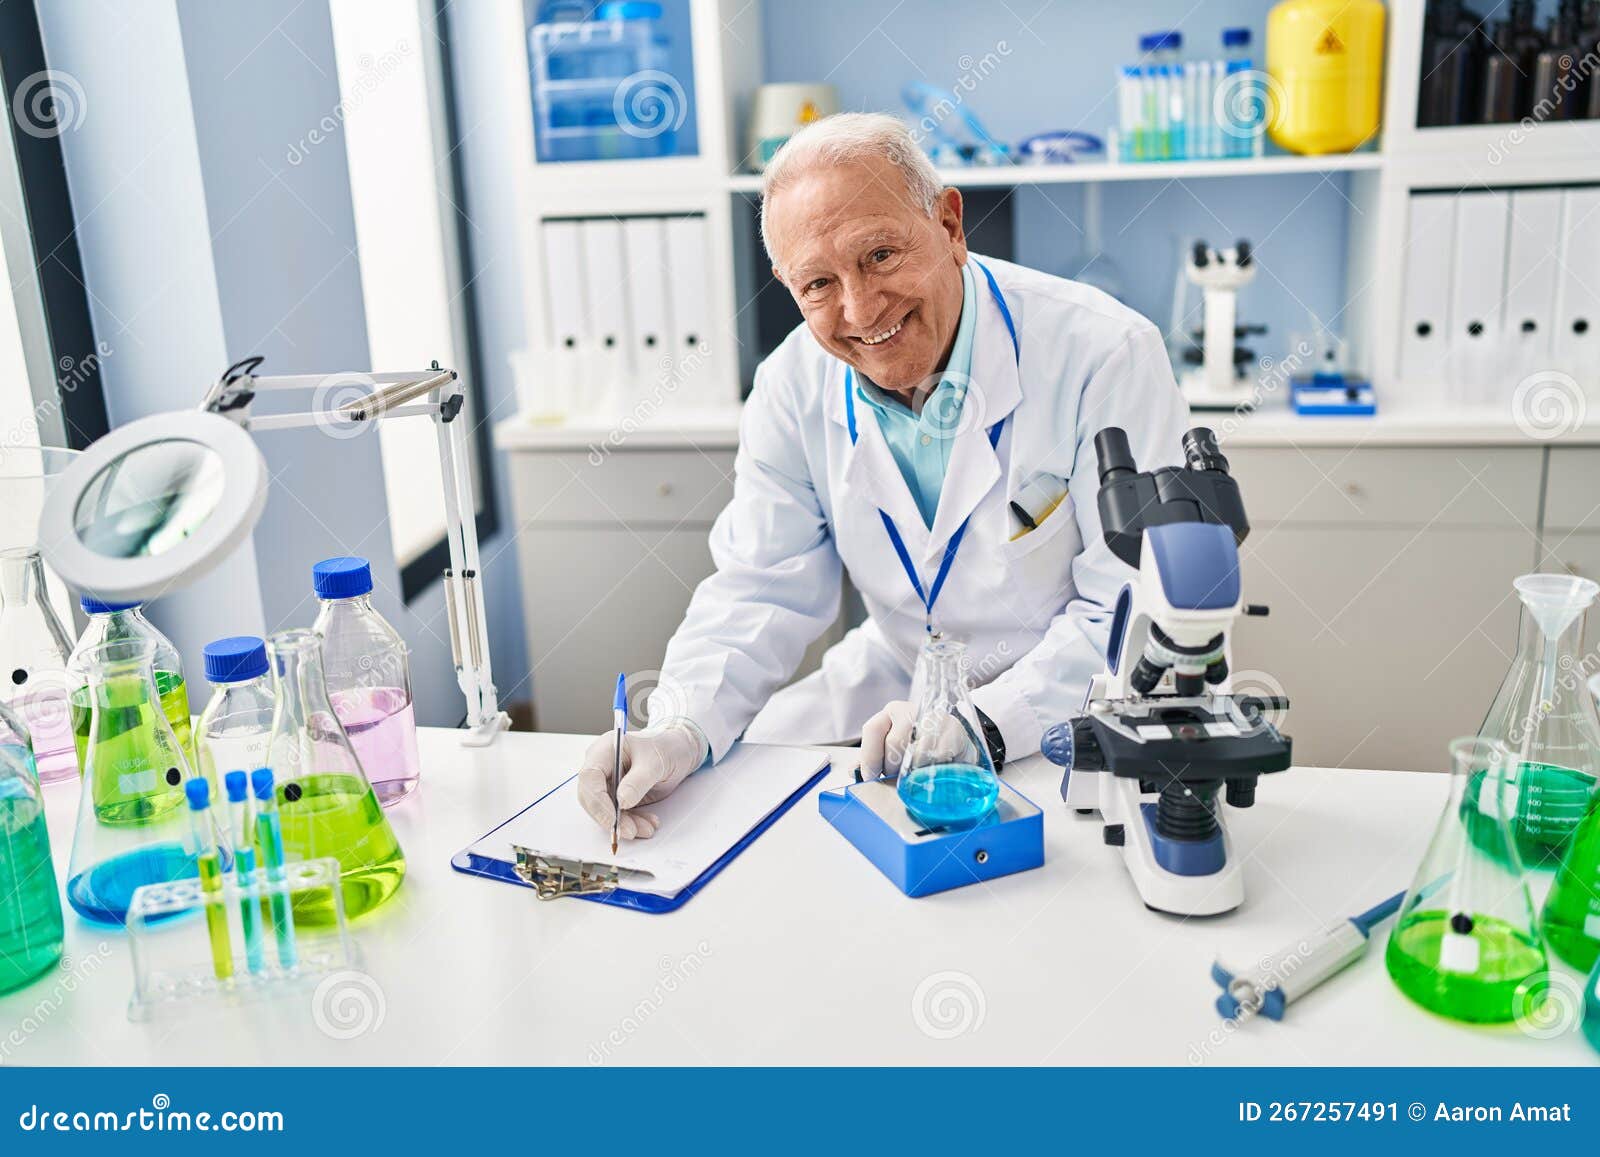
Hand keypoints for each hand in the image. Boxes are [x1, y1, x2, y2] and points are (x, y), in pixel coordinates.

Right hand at [577, 724, 704, 839]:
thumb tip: (622, 800)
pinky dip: (632, 823)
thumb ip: (638, 781)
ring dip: (624, 824)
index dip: (597, 799)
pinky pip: (619, 815)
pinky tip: (647, 824)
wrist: (678, 753)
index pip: (590, 776)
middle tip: (629, 831)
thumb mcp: (655, 762)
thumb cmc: (665, 748)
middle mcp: (602, 767)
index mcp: (605, 750)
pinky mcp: (618, 797)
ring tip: (646, 828)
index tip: (612, 818)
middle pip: (592, 797)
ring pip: (605, 810)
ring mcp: (609, 783)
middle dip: (610, 817)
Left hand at [860, 701, 974, 779]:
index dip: (869, 756)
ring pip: (915, 751)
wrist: (957, 743)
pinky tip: (933, 770)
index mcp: (891, 713)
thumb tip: (852, 771)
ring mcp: (932, 718)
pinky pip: (936, 755)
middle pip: (893, 742)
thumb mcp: (893, 750)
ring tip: (915, 775)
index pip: (872, 729)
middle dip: (892, 767)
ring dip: (912, 770)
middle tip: (897, 779)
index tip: (870, 776)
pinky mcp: (952, 730)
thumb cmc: (920, 748)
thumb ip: (872, 759)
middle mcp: (910, 710)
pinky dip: (931, 768)